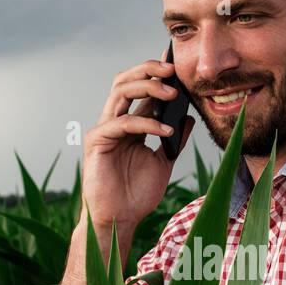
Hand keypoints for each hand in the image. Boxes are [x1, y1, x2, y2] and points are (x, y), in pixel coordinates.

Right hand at [82, 47, 194, 231]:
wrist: (120, 219)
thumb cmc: (137, 194)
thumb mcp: (164, 162)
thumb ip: (173, 139)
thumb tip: (188, 116)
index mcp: (130, 125)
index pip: (141, 91)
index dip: (157, 75)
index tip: (177, 64)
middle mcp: (115, 122)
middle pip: (126, 81)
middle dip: (148, 70)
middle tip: (172, 69)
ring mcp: (104, 129)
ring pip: (120, 92)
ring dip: (147, 87)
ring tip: (172, 93)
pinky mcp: (97, 141)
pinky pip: (122, 122)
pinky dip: (146, 123)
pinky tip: (165, 131)